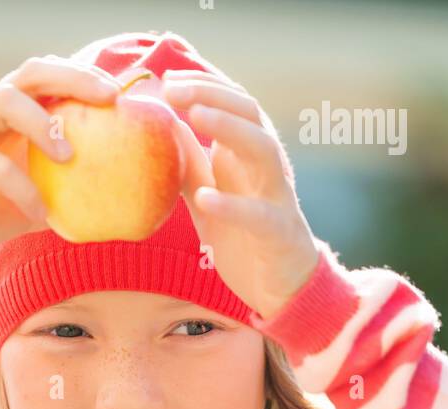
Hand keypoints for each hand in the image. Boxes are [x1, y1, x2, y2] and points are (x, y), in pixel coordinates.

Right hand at [0, 56, 120, 251]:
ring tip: (69, 157)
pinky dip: (22, 188)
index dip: (83, 77)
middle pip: (31, 73)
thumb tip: (111, 206)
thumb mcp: (36, 198)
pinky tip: (40, 213)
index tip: (118, 95)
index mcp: (12, 114)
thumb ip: (66, 192)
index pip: (48, 77)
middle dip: (72, 78)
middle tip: (107, 100)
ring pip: (5, 99)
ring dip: (42, 123)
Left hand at [161, 64, 319, 320]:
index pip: (232, 104)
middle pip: (249, 113)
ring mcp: (276, 197)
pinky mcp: (278, 233)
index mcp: (249, 155)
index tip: (168, 80)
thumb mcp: (208, 199)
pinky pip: (258, 215)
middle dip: (213, 95)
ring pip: (264, 149)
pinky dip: (232, 205)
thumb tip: (165, 128)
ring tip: (196, 116)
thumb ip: (191, 167)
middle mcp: (266, 168)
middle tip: (175, 89)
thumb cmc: (243, 240)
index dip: (203, 87)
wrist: (281, 289)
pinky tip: (204, 198)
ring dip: (231, 128)